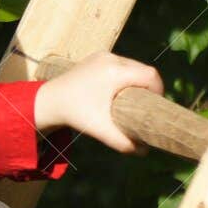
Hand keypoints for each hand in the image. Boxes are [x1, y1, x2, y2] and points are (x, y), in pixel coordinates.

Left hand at [34, 52, 163, 154]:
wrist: (49, 101)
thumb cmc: (76, 115)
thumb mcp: (101, 130)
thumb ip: (123, 143)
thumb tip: (144, 151)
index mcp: (115, 72)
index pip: (150, 76)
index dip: (159, 91)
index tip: (155, 107)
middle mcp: (111, 59)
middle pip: (143, 69)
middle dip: (149, 87)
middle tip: (146, 106)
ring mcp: (104, 55)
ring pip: (133, 65)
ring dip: (138, 81)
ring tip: (135, 100)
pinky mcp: (98, 57)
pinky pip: (121, 64)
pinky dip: (126, 76)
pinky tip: (122, 92)